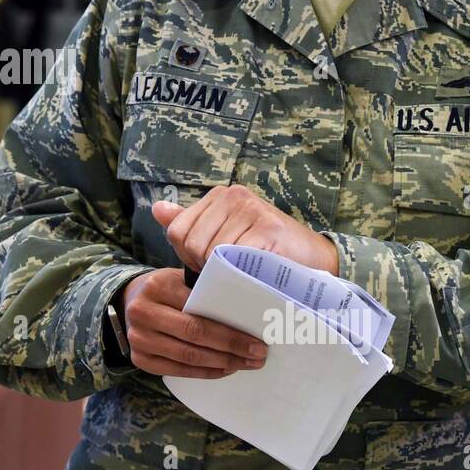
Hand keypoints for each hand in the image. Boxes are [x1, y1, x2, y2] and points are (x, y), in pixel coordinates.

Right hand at [120, 266, 267, 378]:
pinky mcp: (140, 359)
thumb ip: (204, 288)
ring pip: (188, 356)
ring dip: (222, 363)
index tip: (257, 338)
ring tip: (245, 364)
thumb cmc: (166, 289)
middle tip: (257, 355)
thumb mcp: (179, 278)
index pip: (199, 311)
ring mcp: (139, 339)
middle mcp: (143, 313)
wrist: (130, 302)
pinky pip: (178, 370)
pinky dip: (204, 372)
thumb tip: (247, 308)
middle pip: (195, 335)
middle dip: (231, 347)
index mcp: (157, 286)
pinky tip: (224, 369)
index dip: (229, 328)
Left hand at [152, 186, 339, 274]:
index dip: (186, 256)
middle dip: (203, 266)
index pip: (177, 231)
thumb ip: (190, 222)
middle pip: (193, 243)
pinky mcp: (269, 228)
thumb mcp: (224, 232)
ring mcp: (252, 209)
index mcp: (218, 196)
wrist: (313, 257)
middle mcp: (233, 196)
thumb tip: (157, 209)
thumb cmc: (264, 248)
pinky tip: (253, 274)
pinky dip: (241, 271)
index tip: (205, 266)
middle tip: (226, 273)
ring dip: (223, 272)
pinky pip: (237, 255)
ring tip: (241, 273)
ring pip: (212, 251)